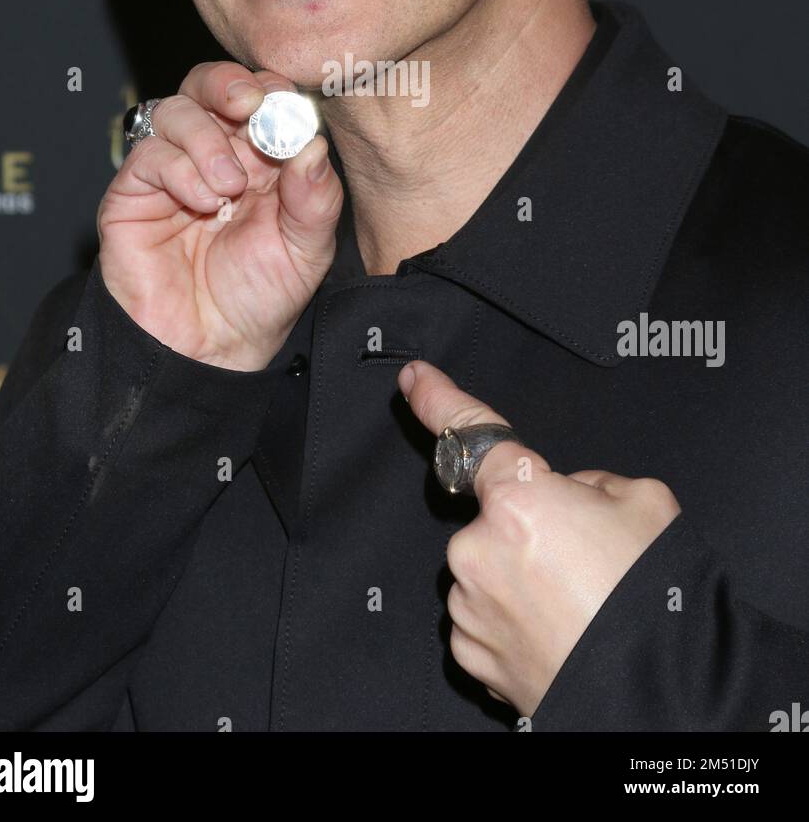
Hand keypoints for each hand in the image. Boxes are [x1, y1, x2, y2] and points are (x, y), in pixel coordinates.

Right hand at [97, 64, 342, 369]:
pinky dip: (180, 168)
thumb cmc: (258, 298)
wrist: (210, 349)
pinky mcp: (134, 192)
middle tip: (250, 106)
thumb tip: (314, 142)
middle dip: (230, 85)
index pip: (262, 96)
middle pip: (210, 85)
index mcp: (262, 158)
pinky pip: (149, 153)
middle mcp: (215, 154)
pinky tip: (203, 203)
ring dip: (208, 139)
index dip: (273, 91)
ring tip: (230, 186)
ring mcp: (171, 170)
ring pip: (176, 109)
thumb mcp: (308, 250)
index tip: (290, 105)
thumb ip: (316, 197)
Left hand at [399, 360, 680, 716]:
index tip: (414, 379)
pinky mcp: (470, 656)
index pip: (469, 434)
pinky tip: (558, 632)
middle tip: (587, 559)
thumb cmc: (651, 601)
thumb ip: (590, 484)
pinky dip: (515, 619)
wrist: (658, 695)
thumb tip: (569, 496)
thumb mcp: (644, 503)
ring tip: (579, 604)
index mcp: (517, 499)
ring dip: (523, 576)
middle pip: (497, 515)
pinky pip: (485, 615)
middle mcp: (477, 551)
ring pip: (490, 567)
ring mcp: (469, 607)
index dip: (438, 399)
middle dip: (533, 527)